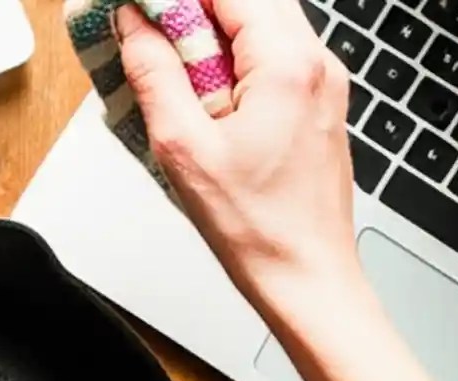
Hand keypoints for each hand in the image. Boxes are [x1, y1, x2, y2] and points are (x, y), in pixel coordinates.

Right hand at [115, 0, 361, 313]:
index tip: (136, 9)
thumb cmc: (257, 227)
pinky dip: (233, 59)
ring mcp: (324, 82)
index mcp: (288, 64)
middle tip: (147, 34)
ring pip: (262, 24)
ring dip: (211, 34)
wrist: (307, 276)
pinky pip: (273, 57)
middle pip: (249, 0)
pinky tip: (202, 95)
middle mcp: (317, 63)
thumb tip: (133, 25)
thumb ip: (154, 74)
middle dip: (192, 11)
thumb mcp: (183, 147)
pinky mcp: (318, 104)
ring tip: (170, 69)